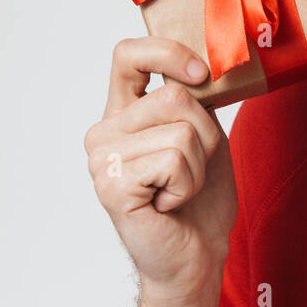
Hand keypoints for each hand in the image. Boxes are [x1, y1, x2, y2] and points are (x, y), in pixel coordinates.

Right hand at [84, 37, 236, 304]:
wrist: (196, 253)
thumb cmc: (200, 196)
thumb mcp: (203, 132)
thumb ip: (193, 98)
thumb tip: (203, 65)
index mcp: (122, 112)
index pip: (127, 54)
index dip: (167, 52)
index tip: (200, 74)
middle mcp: (103, 131)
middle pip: (174, 95)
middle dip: (205, 135)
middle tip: (191, 169)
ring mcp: (101, 158)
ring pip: (181, 130)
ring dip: (198, 165)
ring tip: (178, 189)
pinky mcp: (110, 185)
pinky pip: (173, 160)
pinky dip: (187, 184)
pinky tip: (167, 204)